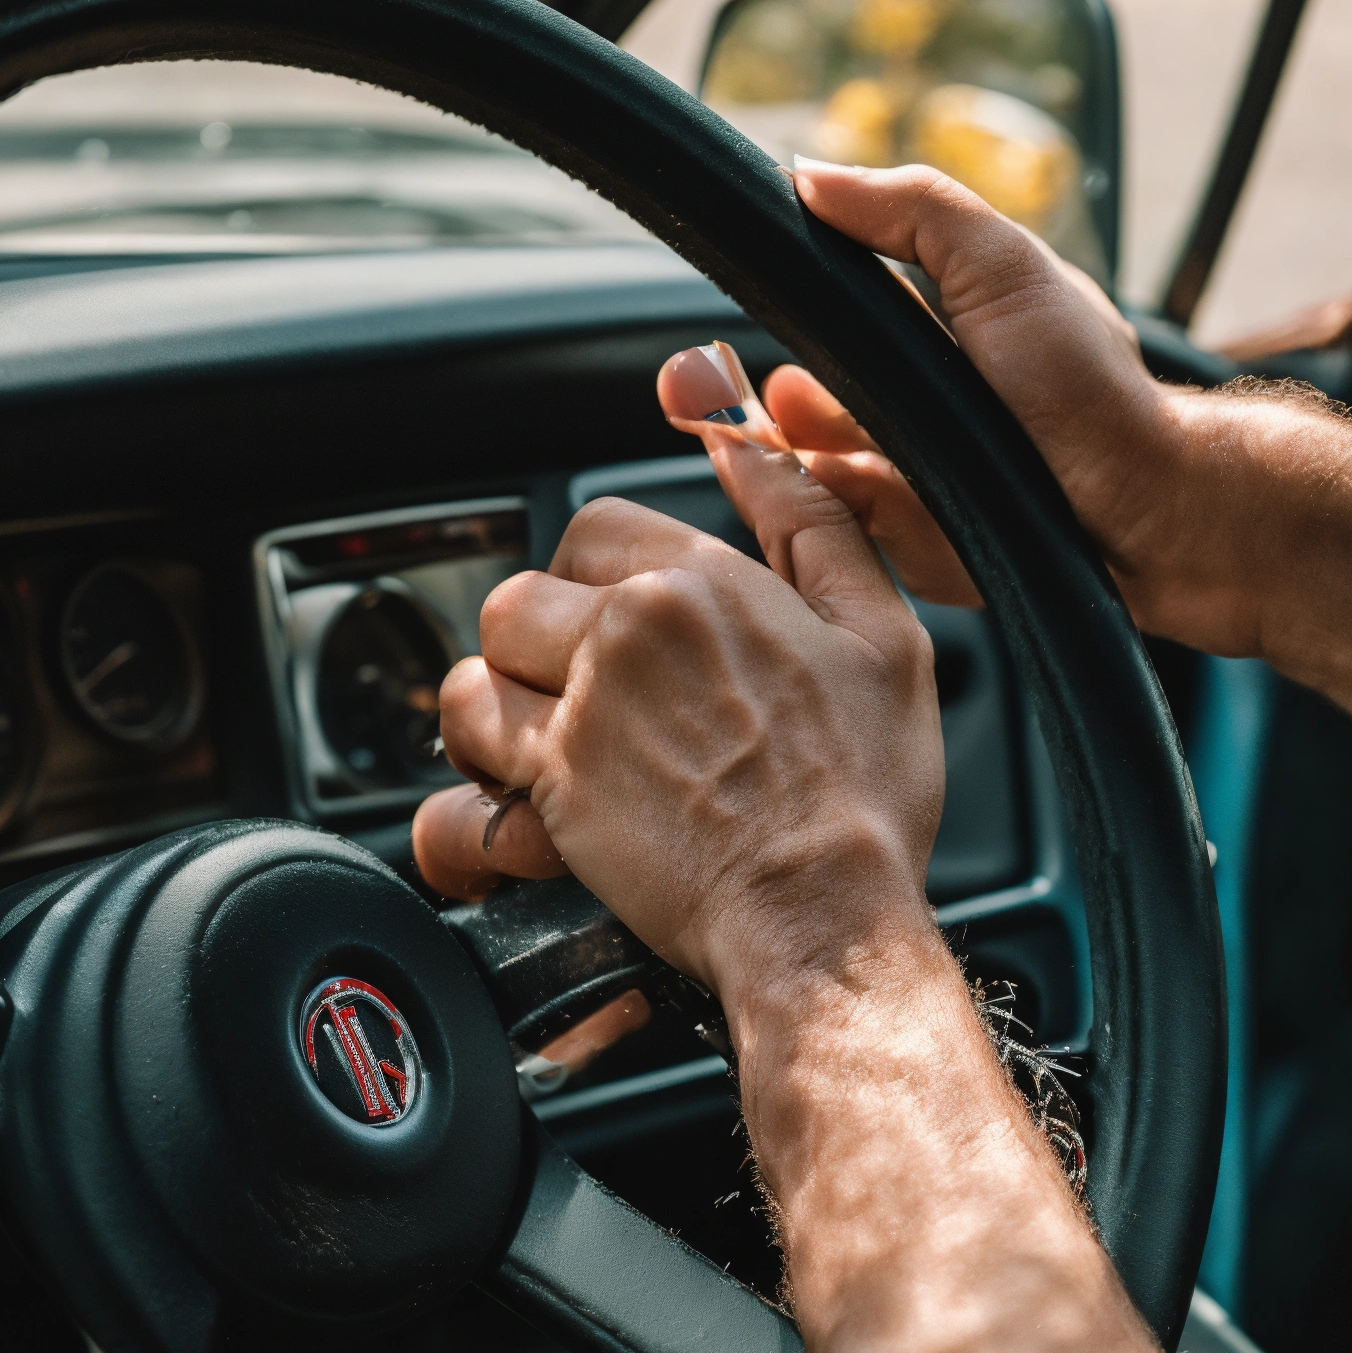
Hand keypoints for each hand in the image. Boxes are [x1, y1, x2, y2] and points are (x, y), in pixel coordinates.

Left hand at [412, 435, 944, 1010]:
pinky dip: (479, 757)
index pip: (597, 526)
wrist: (822, 910)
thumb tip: (749, 442)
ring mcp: (583, 706)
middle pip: (529, 592)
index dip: (602, 576)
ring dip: (505, 696)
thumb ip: (812, 522)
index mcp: (704, 580)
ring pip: (487, 658)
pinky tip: (516, 781)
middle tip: (588, 692)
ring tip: (544, 737)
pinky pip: (468, 734)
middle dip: (547, 640)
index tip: (623, 625)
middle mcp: (630, 629)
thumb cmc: (862, 793)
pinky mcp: (550, 783)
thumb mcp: (883, 634)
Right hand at [787, 163, 1351, 793]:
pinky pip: (868, 550)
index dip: (782, 336)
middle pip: (817, 419)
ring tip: (777, 459)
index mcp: (942, 345)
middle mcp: (935, 419)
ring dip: (796, 471)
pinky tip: (836, 515)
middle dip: (771, 413)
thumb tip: (809, 175)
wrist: (1157, 512)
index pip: (835, 335)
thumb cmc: (1091, 390)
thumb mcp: (1001, 267)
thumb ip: (913, 209)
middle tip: (730, 407)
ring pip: (830, 487)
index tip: (730, 342)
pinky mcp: (942, 562)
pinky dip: (850, 529)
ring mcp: (936, 494)